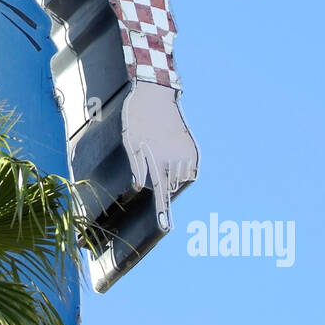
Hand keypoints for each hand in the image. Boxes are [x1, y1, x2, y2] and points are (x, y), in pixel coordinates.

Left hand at [121, 81, 198, 231]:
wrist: (156, 96)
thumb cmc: (137, 120)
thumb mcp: (130, 143)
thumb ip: (137, 167)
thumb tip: (138, 188)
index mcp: (157, 160)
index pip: (160, 193)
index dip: (162, 212)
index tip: (166, 228)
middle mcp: (175, 160)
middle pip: (168, 188)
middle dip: (160, 184)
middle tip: (151, 161)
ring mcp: (187, 156)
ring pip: (178, 180)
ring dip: (170, 175)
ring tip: (160, 152)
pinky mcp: (194, 152)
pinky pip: (188, 172)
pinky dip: (180, 168)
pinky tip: (171, 152)